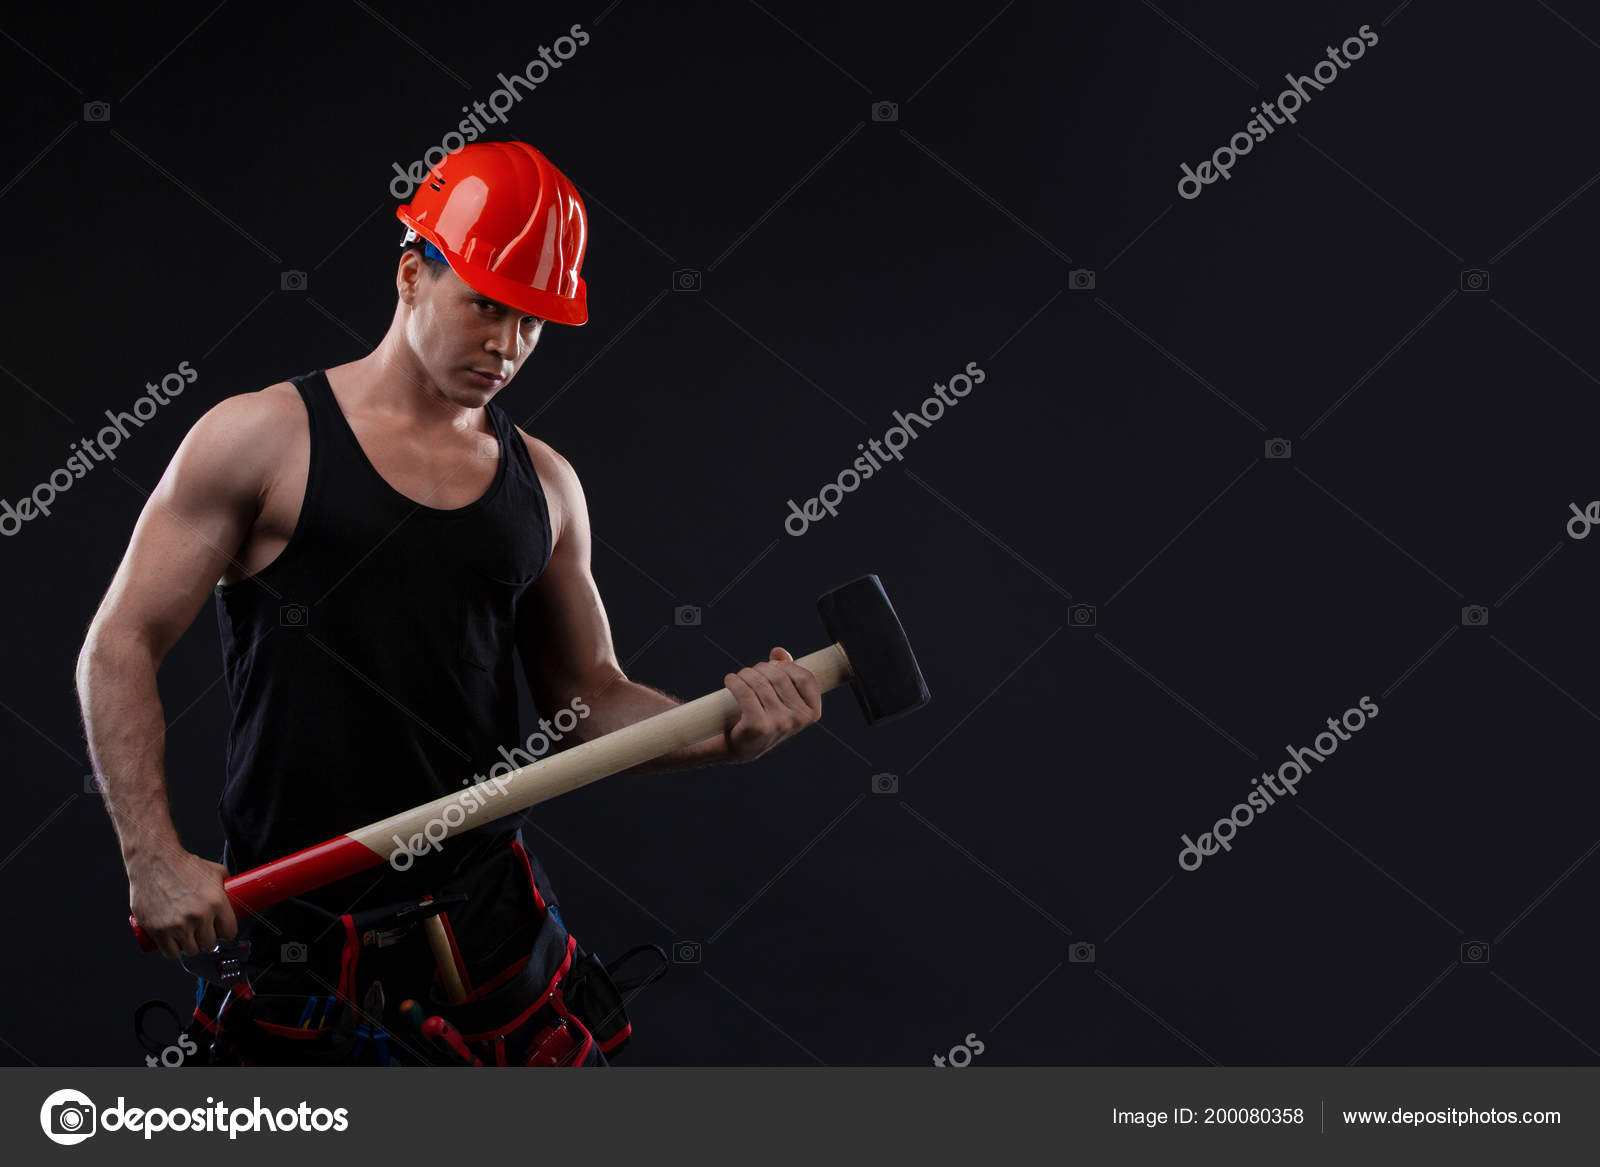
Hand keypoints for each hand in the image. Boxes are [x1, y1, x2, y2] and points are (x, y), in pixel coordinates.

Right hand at [127, 846, 238, 958]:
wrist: (154, 861)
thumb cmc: (184, 865)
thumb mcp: (215, 871)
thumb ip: (227, 886)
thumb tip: (238, 896)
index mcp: (217, 903)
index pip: (230, 933)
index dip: (225, 932)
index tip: (219, 931)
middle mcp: (200, 916)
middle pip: (210, 944)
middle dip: (207, 939)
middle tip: (200, 932)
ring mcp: (178, 925)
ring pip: (192, 950)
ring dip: (190, 945)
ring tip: (187, 936)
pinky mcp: (159, 930)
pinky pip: (172, 953)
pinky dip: (174, 950)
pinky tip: (174, 942)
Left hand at [722, 647, 822, 763]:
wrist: (739, 747)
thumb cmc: (763, 716)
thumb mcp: (781, 697)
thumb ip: (786, 672)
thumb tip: (779, 652)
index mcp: (812, 713)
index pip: (805, 677)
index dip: (787, 667)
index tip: (773, 667)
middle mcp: (799, 720)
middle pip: (779, 676)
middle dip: (761, 668)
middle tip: (750, 673)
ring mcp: (780, 724)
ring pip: (760, 683)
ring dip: (745, 674)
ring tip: (739, 677)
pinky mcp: (758, 726)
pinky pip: (745, 692)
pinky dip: (735, 682)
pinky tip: (730, 680)